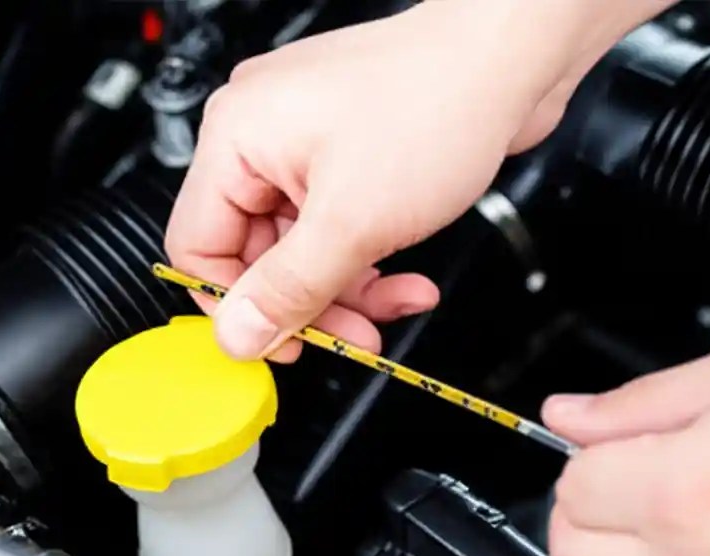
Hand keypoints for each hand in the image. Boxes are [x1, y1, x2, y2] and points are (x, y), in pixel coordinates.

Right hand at [165, 0, 672, 361]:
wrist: (512, 58)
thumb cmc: (436, 101)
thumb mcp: (351, 222)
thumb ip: (288, 289)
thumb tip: (238, 334)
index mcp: (236, 137)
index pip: (198, 246)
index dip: (236, 306)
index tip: (281, 343)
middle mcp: (262, 135)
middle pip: (255, 253)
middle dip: (308, 302)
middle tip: (349, 338)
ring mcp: (306, 143)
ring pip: (303, 246)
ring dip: (348, 289)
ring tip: (392, 307)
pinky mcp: (348, 152)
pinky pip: (338, 225)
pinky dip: (369, 257)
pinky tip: (407, 278)